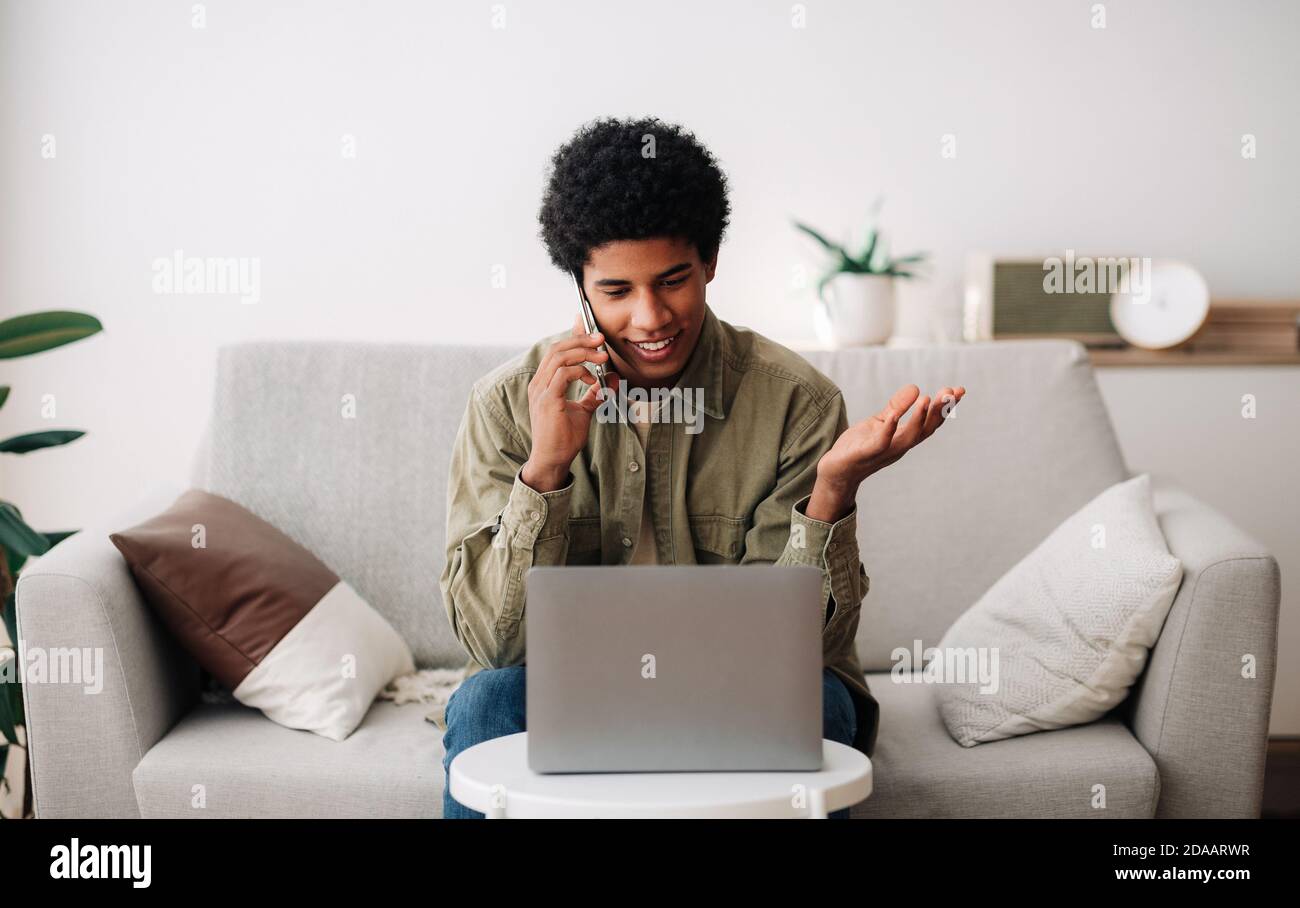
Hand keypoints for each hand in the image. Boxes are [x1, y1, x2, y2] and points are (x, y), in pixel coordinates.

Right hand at [521, 315, 620, 491]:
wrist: (552, 460)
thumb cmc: (563, 438)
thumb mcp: (583, 410)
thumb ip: (595, 393)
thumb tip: (613, 379)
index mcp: (543, 383)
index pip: (557, 351)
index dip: (573, 336)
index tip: (592, 330)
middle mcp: (538, 383)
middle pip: (557, 349)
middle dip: (581, 340)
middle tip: (602, 340)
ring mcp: (540, 391)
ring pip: (560, 357)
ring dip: (584, 353)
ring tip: (603, 357)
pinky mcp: (547, 400)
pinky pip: (563, 374)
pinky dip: (581, 372)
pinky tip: (593, 381)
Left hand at [816, 383, 966, 493]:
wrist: (836, 471)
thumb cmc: (859, 446)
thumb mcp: (880, 422)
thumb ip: (897, 407)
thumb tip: (916, 387)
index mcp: (904, 438)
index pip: (930, 423)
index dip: (945, 408)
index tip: (959, 390)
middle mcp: (899, 446)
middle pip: (926, 430)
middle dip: (940, 412)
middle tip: (951, 393)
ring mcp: (884, 452)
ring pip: (908, 437)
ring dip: (919, 419)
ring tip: (927, 399)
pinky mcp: (865, 454)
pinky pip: (880, 443)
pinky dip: (888, 430)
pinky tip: (893, 416)